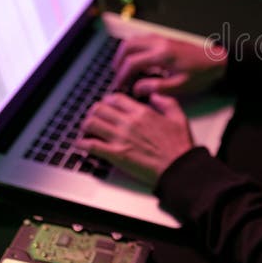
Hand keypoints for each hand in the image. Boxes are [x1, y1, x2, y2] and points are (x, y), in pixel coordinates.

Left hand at [76, 93, 193, 188]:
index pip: (115, 98)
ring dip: (86, 126)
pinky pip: (91, 146)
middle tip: (94, 116)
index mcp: (142, 112)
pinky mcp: (116, 155)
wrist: (179, 167)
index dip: (108, 100)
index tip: (107, 104)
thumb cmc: (179, 146)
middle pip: (99, 109)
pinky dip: (82, 144)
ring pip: (91, 124)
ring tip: (86, 129)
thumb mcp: (179, 117)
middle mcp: (128, 123)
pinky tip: (82, 144)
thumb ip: (166, 101)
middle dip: (94, 111)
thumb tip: (154, 95)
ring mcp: (120, 138)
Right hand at [111, 34, 226, 96]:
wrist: (216, 61)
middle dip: (118, 62)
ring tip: (124, 70)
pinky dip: (134, 49)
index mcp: (162, 55)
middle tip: (118, 77)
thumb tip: (135, 89)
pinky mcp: (164, 39)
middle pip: (127, 46)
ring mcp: (161, 38)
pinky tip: (138, 63)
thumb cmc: (200, 75)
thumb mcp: (180, 86)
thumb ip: (156, 87)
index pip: (131, 62)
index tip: (118, 87)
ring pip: (133, 40)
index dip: (121, 76)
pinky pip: (142, 39)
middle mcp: (159, 42)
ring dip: (124, 54)